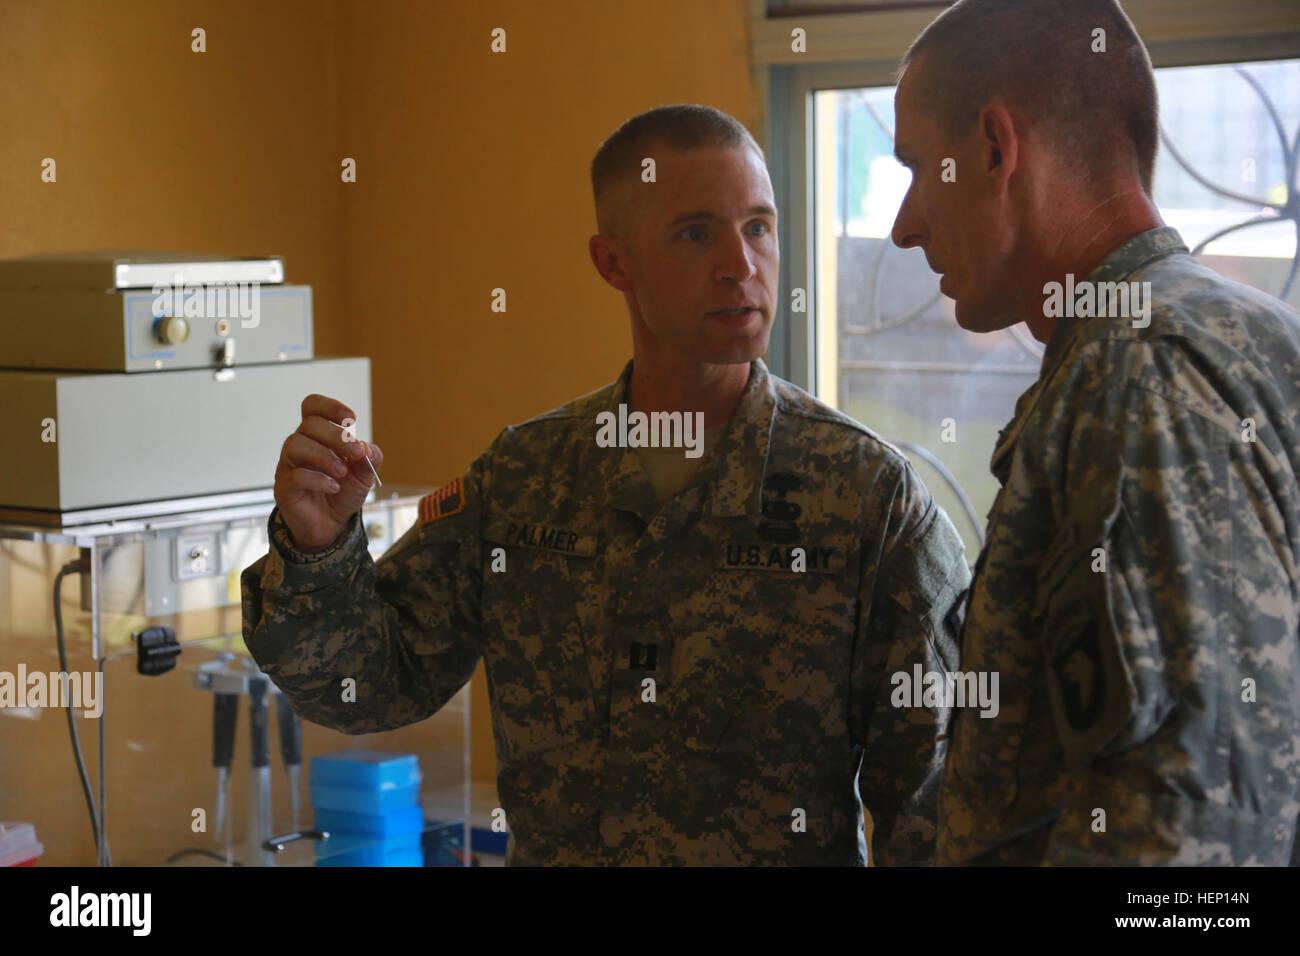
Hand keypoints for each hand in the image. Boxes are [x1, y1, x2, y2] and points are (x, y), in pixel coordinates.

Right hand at [273, 394, 384, 551]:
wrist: (331, 523)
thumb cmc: (343, 491)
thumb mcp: (364, 475)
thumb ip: (369, 458)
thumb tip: (367, 447)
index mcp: (317, 435)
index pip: (312, 407)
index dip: (329, 406)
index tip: (351, 419)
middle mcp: (299, 445)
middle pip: (308, 424)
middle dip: (336, 437)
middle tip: (356, 453)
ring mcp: (288, 465)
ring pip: (295, 444)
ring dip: (324, 456)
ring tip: (342, 472)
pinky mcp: (284, 487)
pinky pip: (294, 476)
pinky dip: (318, 480)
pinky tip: (334, 487)